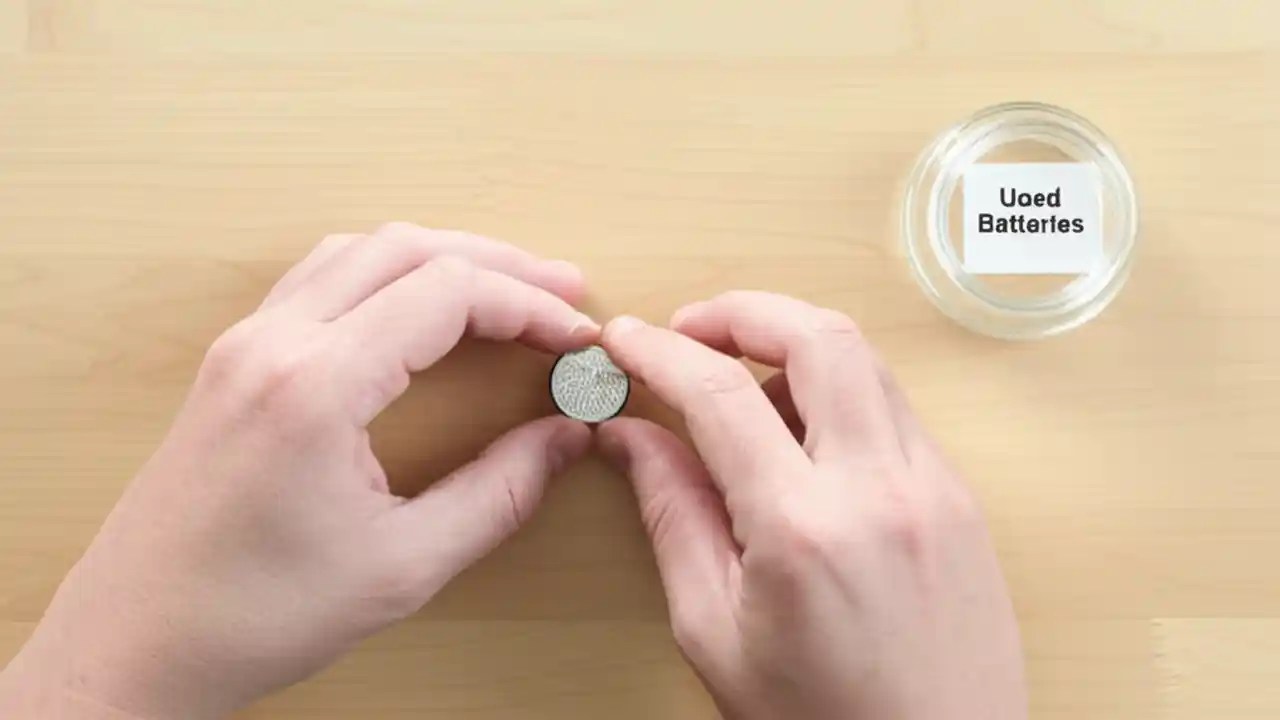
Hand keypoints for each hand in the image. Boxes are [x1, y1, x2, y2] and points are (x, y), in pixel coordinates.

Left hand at [0, 223, 597, 718]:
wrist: (135, 641)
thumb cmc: (255, 615)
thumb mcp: (401, 566)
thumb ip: (498, 493)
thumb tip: (567, 437)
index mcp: (315, 385)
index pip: (447, 293)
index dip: (528, 307)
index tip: (577, 338)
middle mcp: (273, 342)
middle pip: (407, 248)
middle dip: (499, 264)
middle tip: (565, 293)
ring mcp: (245, 344)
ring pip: (359, 249)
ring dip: (442, 256)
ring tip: (508, 287)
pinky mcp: (234, 361)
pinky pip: (321, 276)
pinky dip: (388, 271)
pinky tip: (422, 304)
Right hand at [598, 292, 1025, 719]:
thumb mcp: (715, 631)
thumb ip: (673, 516)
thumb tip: (631, 437)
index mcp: (805, 530)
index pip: (720, 394)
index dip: (661, 351)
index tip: (625, 339)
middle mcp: (882, 489)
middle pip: (819, 336)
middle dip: (745, 310)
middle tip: (692, 329)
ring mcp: (935, 488)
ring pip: (866, 362)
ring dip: (796, 348)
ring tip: (743, 395)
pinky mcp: (960, 499)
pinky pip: (893, 410)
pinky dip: (839, 395)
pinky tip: (803, 440)